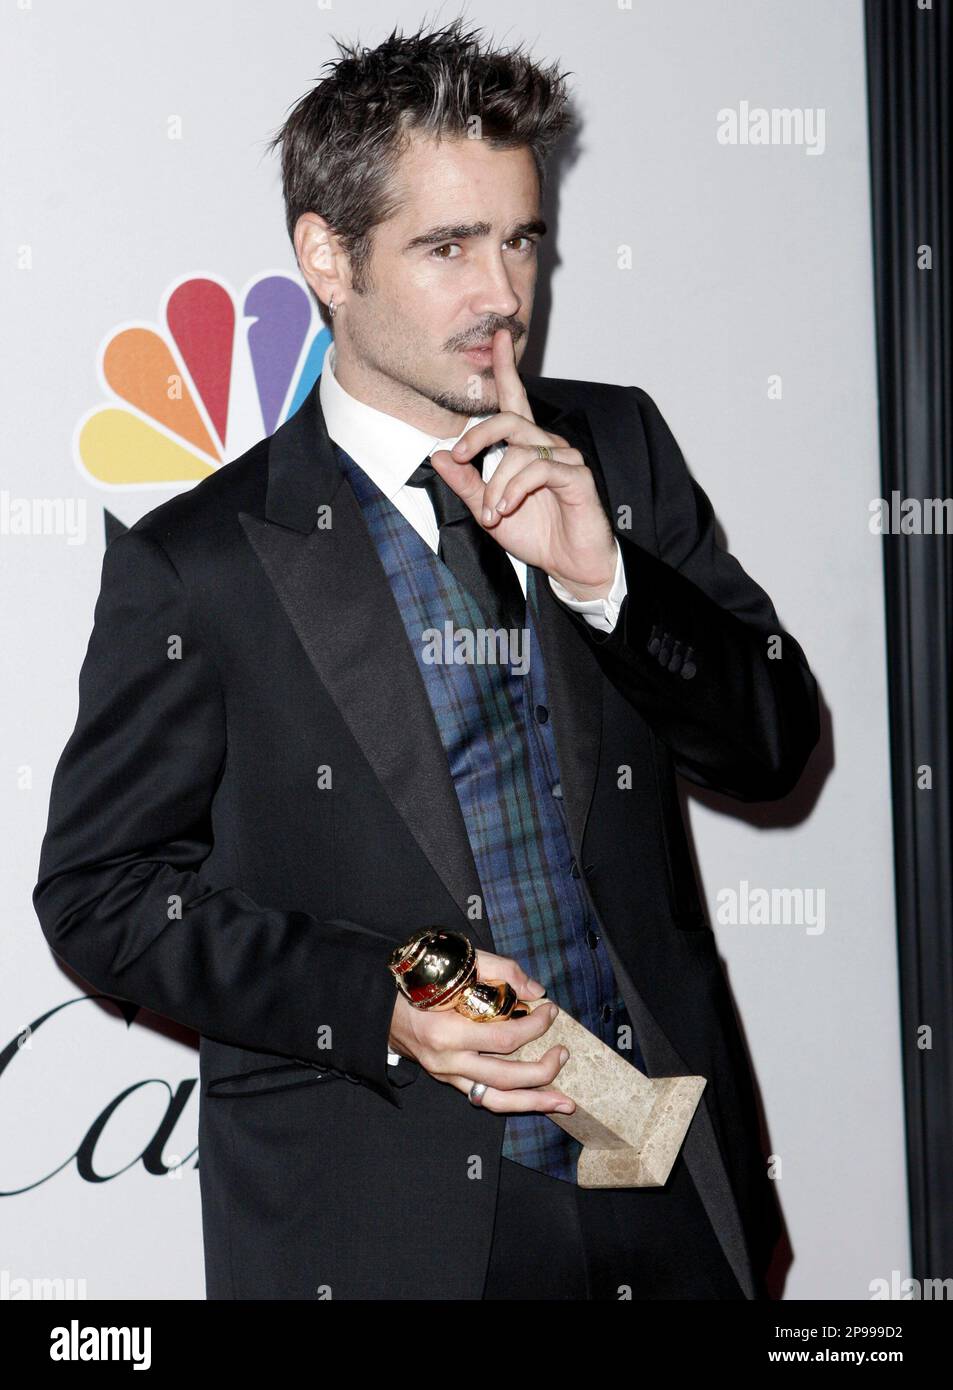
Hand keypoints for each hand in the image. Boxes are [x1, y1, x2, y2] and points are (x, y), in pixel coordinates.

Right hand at [387, 948, 575, 1113]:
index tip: (551, 1010)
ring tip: (564, 1102)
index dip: (535, 1027)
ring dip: (534, 1102)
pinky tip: (536, 1099)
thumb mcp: (461, 963)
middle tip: (564, 1053)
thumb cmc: (423, 980)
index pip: (504, 1039)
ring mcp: (447, 1075)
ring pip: (497, 1100)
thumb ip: (502, 971)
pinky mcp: (448, 1080)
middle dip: (543, 1070)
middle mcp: (447, 1060)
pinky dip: (513, 1100)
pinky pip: (484, 1099)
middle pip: (505, 1076)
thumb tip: (536, 991)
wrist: (384, 1004)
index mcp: (447, 1031)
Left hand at [429, 329, 617, 601]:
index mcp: (525, 449)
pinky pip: (539, 469)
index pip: (514, 401)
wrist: (570, 566)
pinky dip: (516, 488)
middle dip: (476, 437)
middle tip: (460, 459)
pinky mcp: (577, 476)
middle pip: (508, 419)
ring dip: (496, 482)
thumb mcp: (488, 511)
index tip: (500, 337)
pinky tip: (506, 509)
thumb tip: (439, 456)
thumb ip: (465, 485)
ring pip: (519, 449)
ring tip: (491, 512)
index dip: (507, 369)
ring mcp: (564, 458)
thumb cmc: (536, 535)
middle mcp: (546, 446)